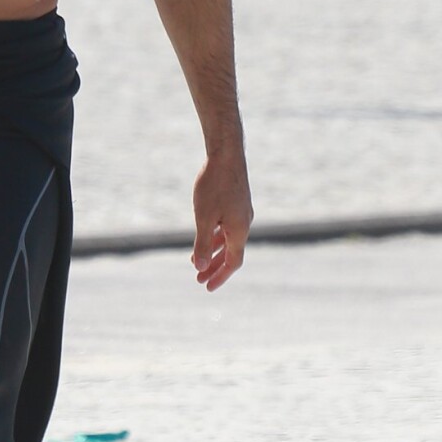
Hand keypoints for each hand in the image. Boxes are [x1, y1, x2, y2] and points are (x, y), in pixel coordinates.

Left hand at [192, 147, 252, 290]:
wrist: (226, 154)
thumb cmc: (214, 185)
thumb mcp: (204, 217)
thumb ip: (202, 243)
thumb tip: (200, 266)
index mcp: (239, 231)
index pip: (232, 262)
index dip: (220, 276)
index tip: (206, 286)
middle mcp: (244, 224)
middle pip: (231, 253)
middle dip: (214, 267)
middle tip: (199, 279)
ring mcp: (242, 213)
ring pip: (228, 240)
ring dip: (214, 252)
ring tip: (197, 261)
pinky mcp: (237, 203)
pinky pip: (228, 227)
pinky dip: (216, 236)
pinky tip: (205, 235)